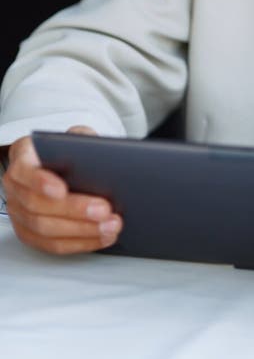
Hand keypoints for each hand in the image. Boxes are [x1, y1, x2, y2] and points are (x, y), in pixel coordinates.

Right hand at [3, 126, 121, 254]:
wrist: (64, 165)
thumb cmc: (69, 149)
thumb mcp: (77, 136)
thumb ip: (84, 139)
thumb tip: (100, 153)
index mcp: (23, 156)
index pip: (23, 170)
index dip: (40, 182)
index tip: (62, 189)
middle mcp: (16, 187)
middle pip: (37, 205)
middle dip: (74, 210)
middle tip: (104, 210)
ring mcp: (20, 213)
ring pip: (46, 229)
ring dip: (82, 230)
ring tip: (110, 225)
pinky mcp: (31, 234)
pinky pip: (53, 245)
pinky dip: (81, 243)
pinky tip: (103, 236)